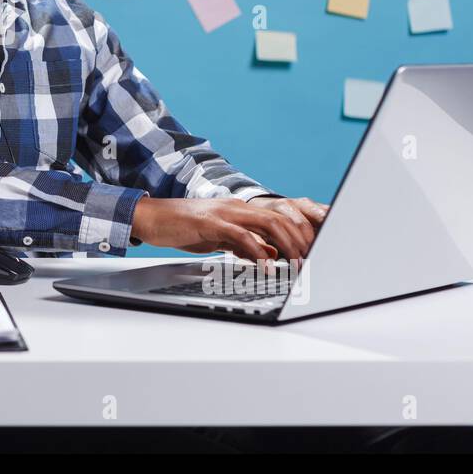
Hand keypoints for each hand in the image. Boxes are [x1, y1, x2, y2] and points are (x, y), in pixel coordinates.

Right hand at [130, 195, 326, 263]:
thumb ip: (245, 243)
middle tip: (315, 260)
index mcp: (242, 209)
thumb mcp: (220, 237)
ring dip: (288, 244)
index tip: (320, 246)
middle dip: (304, 238)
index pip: (283, 214)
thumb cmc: (183, 227)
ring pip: (268, 222)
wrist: (151, 218)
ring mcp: (225, 213)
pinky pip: (241, 236)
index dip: (305, 228)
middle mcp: (238, 207)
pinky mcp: (211, 223)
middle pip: (283, 216)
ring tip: (298, 264)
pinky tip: (265, 266)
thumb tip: (270, 254)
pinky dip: (257, 251)